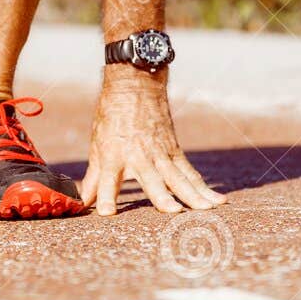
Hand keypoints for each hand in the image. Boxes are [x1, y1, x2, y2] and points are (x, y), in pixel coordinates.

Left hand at [80, 65, 226, 215]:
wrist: (135, 85)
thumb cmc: (112, 116)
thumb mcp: (97, 146)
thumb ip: (93, 179)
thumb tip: (83, 204)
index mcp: (113, 154)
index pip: (108, 179)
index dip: (107, 196)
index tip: (107, 213)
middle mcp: (139, 155)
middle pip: (152, 180)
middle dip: (162, 196)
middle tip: (173, 211)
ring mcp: (160, 153)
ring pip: (178, 178)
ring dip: (193, 195)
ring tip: (205, 210)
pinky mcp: (174, 151)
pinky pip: (190, 173)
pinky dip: (204, 188)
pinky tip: (217, 201)